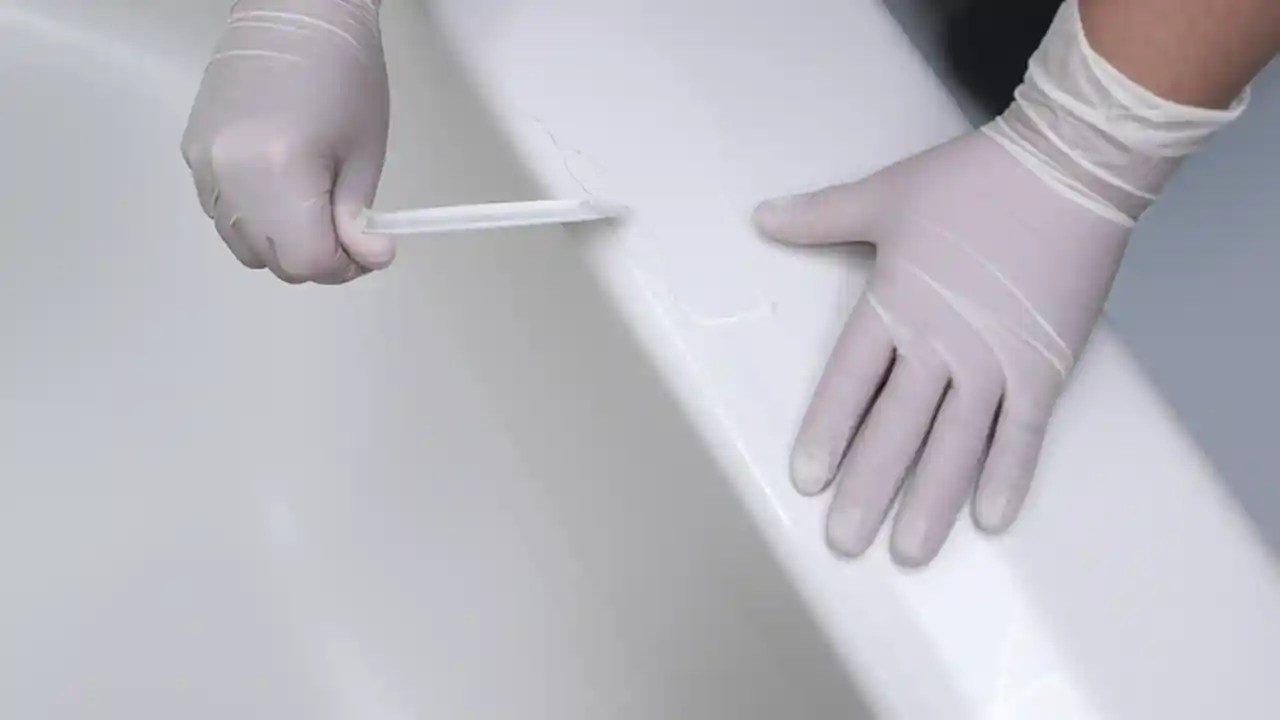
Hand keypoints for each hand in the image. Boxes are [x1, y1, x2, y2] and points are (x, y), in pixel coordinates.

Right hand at [181, 0, 392, 283]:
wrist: (295, 13)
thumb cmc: (343, 72)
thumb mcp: (364, 154)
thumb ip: (357, 218)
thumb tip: (369, 259)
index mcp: (278, 173)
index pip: (306, 261)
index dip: (343, 266)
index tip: (367, 250)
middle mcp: (230, 176)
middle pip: (272, 260)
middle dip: (314, 255)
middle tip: (346, 229)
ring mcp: (204, 165)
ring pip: (243, 244)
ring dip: (281, 240)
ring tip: (314, 202)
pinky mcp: (193, 153)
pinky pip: (224, 213)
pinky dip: (255, 216)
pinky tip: (282, 185)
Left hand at [754, 0, 1243, 566]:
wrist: (1071, 165)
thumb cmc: (974, 180)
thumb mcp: (885, 196)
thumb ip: (820, 217)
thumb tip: (760, 218)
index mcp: (894, 305)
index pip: (848, 383)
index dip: (827, 432)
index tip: (807, 480)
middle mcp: (940, 343)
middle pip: (896, 429)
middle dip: (868, 489)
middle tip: (845, 542)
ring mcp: (996, 360)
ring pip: (956, 445)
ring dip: (931, 502)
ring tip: (909, 552)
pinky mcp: (1046, 365)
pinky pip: (1024, 433)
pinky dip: (1008, 476)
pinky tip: (990, 519)